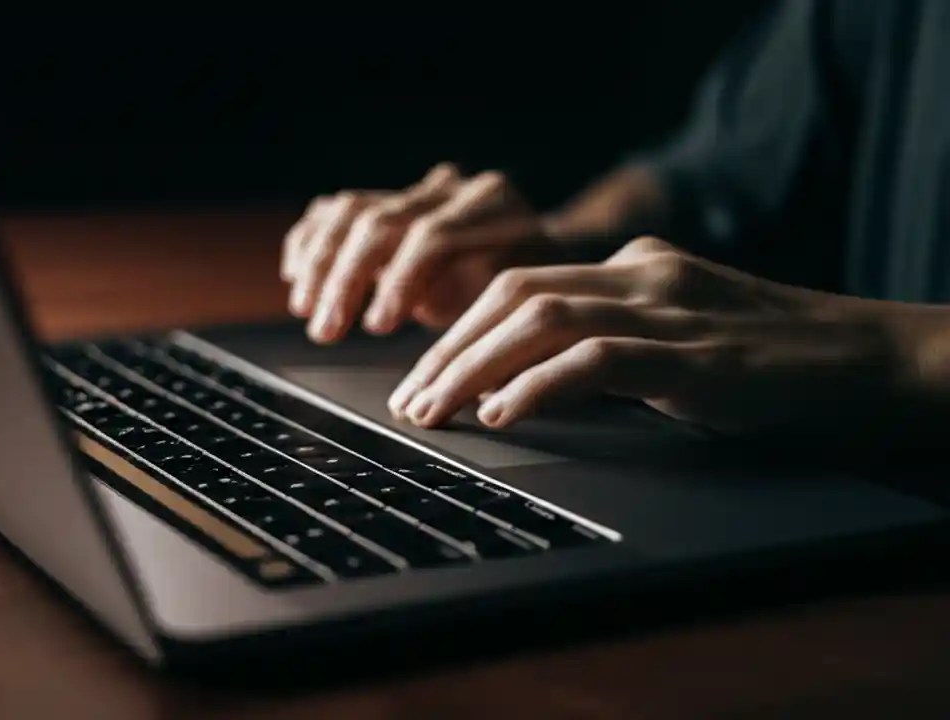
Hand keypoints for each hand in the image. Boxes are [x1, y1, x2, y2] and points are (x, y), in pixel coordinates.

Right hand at [280, 163, 551, 343]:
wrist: (537, 260)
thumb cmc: (534, 297)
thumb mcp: (529, 311)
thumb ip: (501, 330)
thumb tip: (476, 379)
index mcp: (497, 205)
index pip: (433, 234)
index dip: (399, 281)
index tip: (379, 327)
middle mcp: (453, 188)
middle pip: (382, 219)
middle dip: (347, 278)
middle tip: (328, 330)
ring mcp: (415, 192)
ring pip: (351, 210)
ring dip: (320, 264)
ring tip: (306, 310)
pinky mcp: (386, 202)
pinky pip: (335, 210)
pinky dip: (310, 239)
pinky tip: (296, 274)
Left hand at [388, 236, 910, 438]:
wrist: (874, 360)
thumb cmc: (774, 362)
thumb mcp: (678, 340)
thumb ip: (611, 348)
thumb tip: (522, 387)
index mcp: (635, 268)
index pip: (520, 284)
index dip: (459, 330)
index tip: (421, 376)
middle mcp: (643, 275)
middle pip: (514, 294)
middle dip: (448, 349)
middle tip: (408, 402)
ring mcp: (671, 310)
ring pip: (541, 317)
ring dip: (473, 366)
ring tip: (433, 412)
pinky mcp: (699, 357)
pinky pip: (597, 360)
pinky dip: (537, 385)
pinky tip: (500, 412)